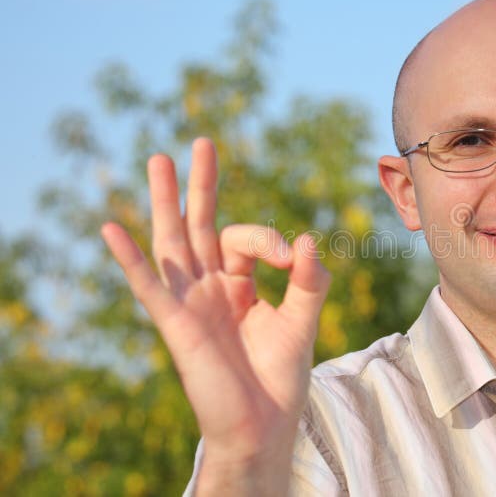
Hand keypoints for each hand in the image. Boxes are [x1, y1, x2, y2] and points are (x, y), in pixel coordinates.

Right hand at [101, 138, 329, 494]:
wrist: (264, 427)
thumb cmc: (281, 378)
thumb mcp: (303, 321)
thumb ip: (310, 281)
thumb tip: (307, 239)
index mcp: (241, 285)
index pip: (248, 241)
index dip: (270, 240)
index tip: (292, 259)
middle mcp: (212, 288)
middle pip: (202, 226)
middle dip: (202, 185)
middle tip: (204, 142)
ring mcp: (191, 303)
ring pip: (173, 243)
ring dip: (166, 202)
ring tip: (159, 159)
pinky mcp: (176, 324)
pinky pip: (148, 287)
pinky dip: (130, 259)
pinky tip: (111, 228)